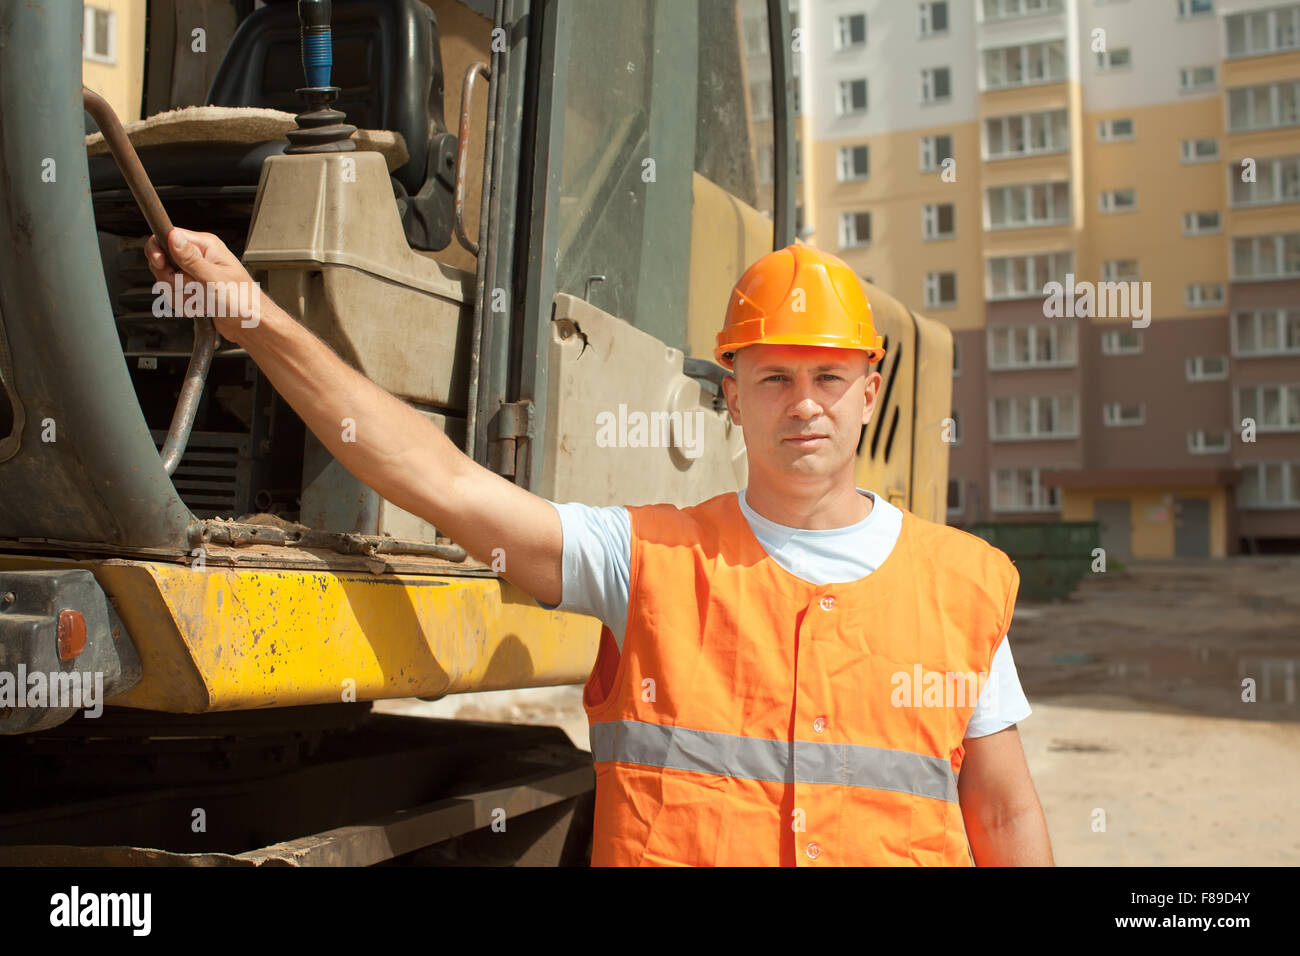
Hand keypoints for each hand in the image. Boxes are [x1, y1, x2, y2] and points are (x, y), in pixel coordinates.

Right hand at [144, 228, 265, 345]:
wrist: (250, 324)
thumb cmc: (243, 301)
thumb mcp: (213, 278)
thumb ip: (190, 258)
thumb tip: (173, 236)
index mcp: (206, 246)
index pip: (167, 236)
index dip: (159, 251)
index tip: (161, 265)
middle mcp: (199, 256)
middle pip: (163, 261)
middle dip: (172, 280)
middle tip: (190, 287)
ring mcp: (195, 272)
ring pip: (167, 280)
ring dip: (180, 295)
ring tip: (200, 300)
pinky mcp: (193, 288)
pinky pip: (174, 294)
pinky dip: (183, 303)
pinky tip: (199, 306)